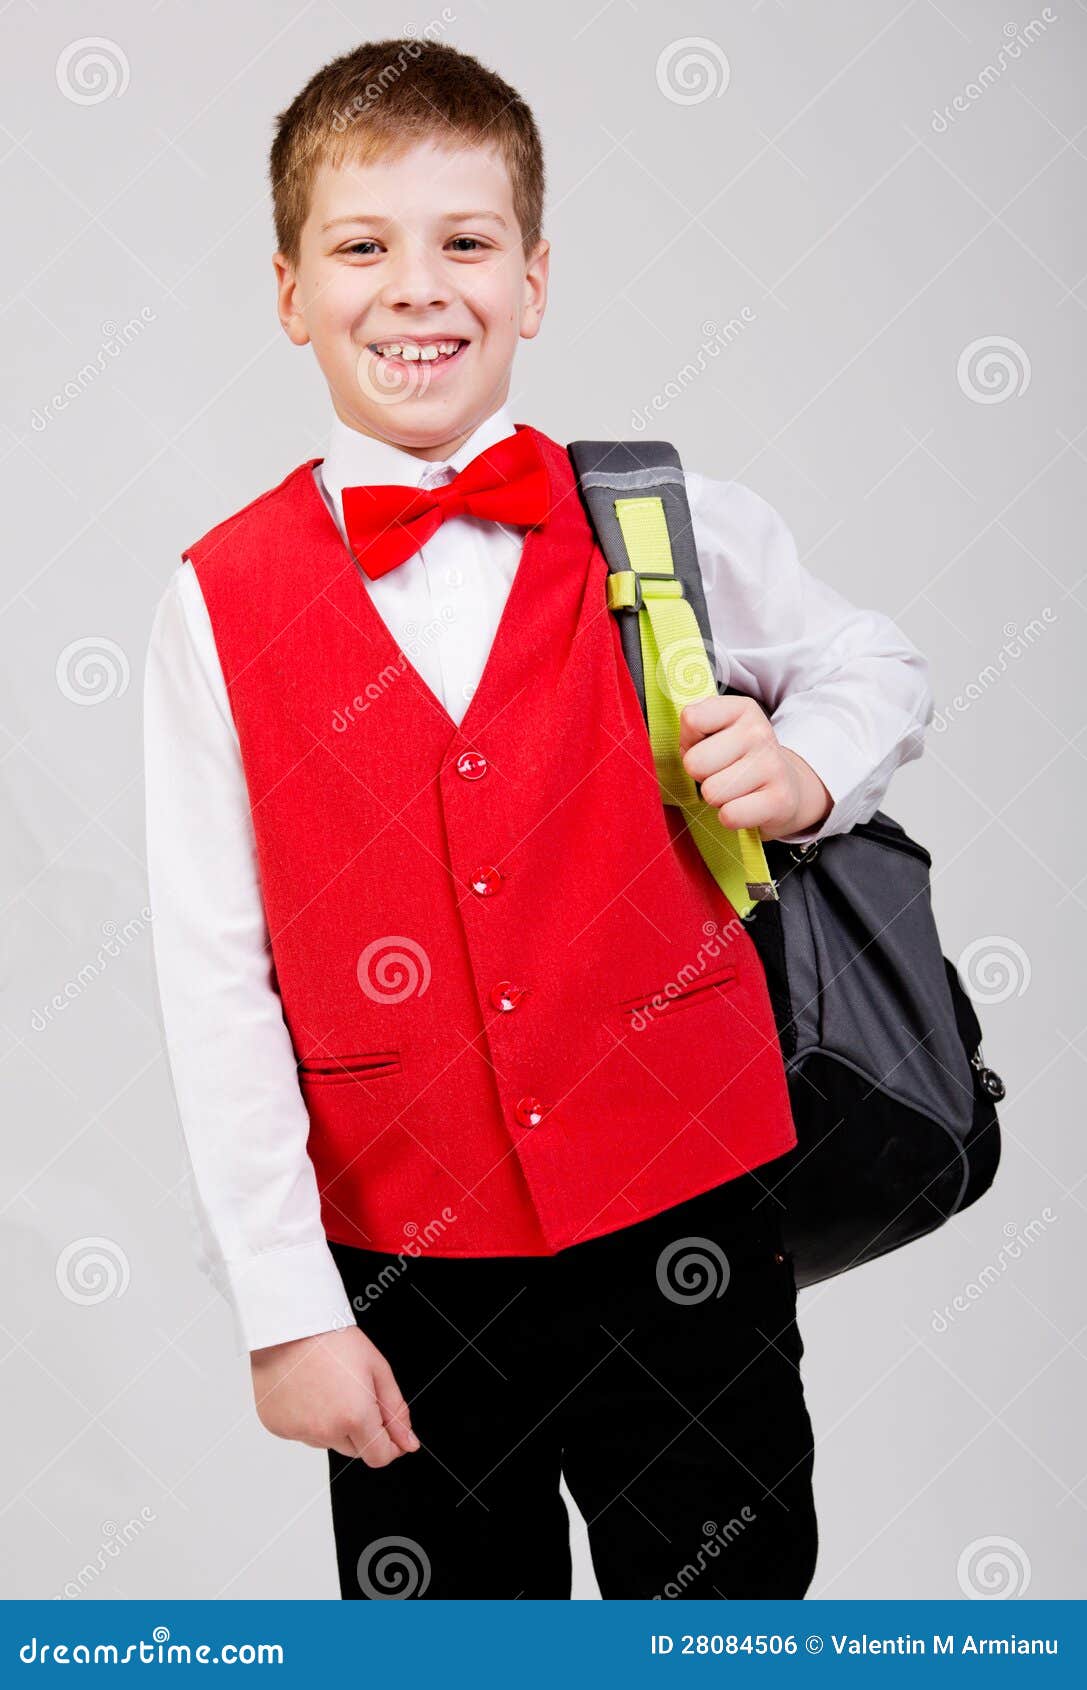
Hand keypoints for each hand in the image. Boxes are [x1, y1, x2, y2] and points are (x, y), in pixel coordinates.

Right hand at [250, 1324, 419, 1466]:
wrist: (290, 1326)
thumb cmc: (332, 1340)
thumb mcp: (377, 1369)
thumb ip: (396, 1411)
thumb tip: (408, 1442)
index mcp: (354, 1416)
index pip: (379, 1457)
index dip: (390, 1446)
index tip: (390, 1433)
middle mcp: (325, 1431)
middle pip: (354, 1450)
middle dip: (361, 1430)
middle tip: (352, 1393)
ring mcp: (298, 1431)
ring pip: (326, 1441)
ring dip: (332, 1425)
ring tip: (327, 1387)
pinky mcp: (278, 1427)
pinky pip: (301, 1433)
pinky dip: (307, 1419)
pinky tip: (307, 1391)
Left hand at [679, 695, 831, 840]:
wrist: (788, 786)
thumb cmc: (737, 759)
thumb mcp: (716, 732)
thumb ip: (693, 730)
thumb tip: (686, 751)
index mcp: (742, 709)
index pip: (691, 719)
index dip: (689, 741)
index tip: (705, 745)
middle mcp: (760, 732)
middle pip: (695, 762)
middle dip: (700, 774)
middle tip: (719, 773)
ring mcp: (772, 765)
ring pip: (711, 792)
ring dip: (716, 797)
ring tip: (734, 789)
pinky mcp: (779, 799)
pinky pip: (730, 815)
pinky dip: (730, 817)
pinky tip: (744, 806)